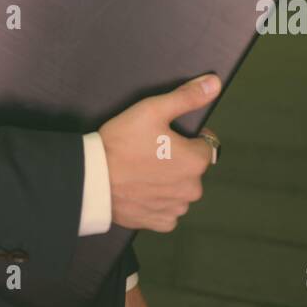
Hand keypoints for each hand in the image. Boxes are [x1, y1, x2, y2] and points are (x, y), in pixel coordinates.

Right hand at [98, 74, 220, 232]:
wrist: (91, 179)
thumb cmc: (121, 143)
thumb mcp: (153, 109)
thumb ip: (187, 97)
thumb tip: (214, 84)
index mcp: (195, 161)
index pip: (205, 145)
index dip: (187, 137)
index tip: (166, 135)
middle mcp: (192, 189)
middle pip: (192, 168)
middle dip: (178, 160)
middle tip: (150, 150)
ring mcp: (175, 209)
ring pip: (180, 189)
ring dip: (169, 181)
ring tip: (142, 169)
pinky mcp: (159, 222)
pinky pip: (167, 209)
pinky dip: (158, 200)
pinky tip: (140, 188)